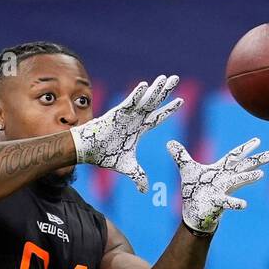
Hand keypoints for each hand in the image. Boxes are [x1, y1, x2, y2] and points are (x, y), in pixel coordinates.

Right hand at [70, 74, 182, 191]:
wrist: (88, 152)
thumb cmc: (104, 155)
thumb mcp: (127, 167)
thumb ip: (138, 176)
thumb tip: (145, 191)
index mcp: (139, 129)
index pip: (158, 117)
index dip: (169, 109)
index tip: (180, 101)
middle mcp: (135, 119)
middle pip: (154, 102)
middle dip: (165, 91)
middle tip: (176, 78)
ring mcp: (126, 115)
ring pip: (144, 99)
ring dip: (155, 89)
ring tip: (166, 78)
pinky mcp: (116, 114)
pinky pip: (129, 103)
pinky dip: (136, 95)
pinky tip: (145, 86)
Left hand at [167, 136, 268, 234]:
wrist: (194, 213)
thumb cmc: (194, 192)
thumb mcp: (187, 170)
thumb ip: (181, 156)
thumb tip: (169, 143)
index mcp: (220, 170)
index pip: (234, 156)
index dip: (246, 148)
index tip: (258, 140)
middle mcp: (225, 179)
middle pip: (243, 167)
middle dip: (257, 161)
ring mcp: (222, 191)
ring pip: (238, 182)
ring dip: (249, 177)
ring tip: (261, 174)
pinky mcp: (217, 203)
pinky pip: (227, 202)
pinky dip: (235, 203)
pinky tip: (244, 204)